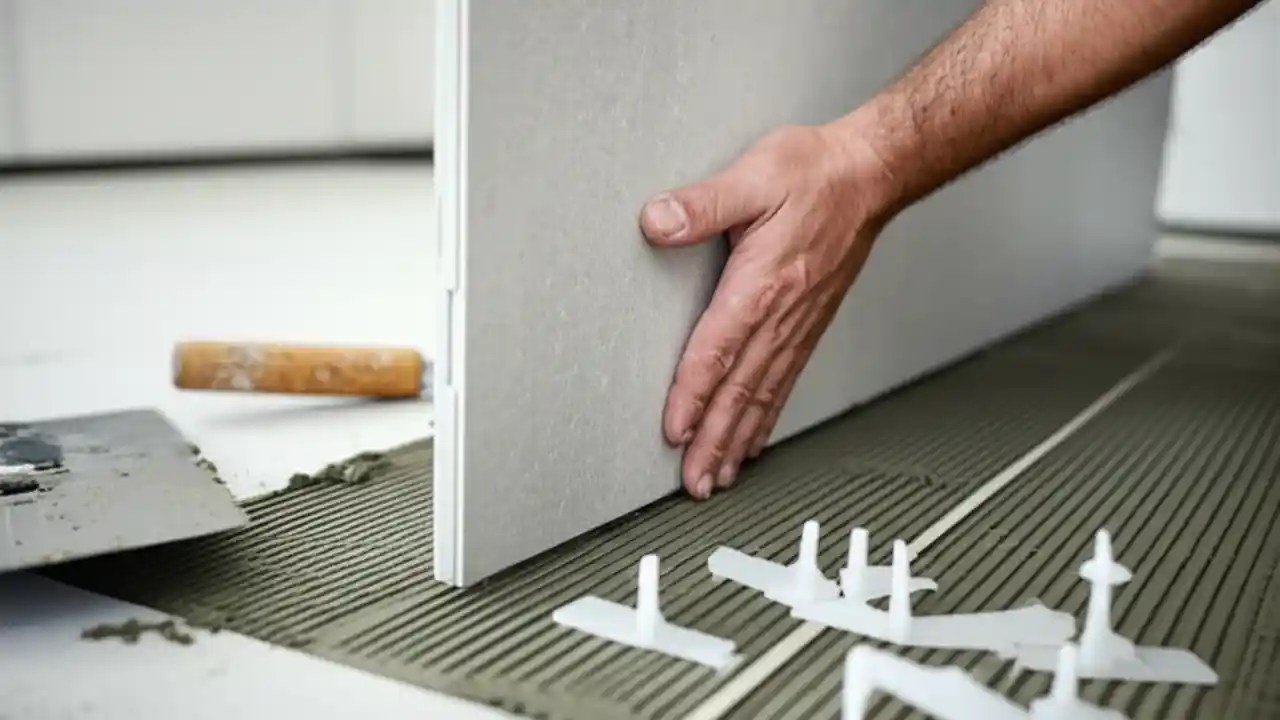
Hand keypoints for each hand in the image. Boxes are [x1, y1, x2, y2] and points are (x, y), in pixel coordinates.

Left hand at [639, 122, 896, 498]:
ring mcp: (797, 326)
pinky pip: (784, 383)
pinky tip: (754, 439)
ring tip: (718, 477)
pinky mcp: (808, 326)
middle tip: (695, 482)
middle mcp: (781, 316)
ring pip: (762, 396)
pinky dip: (766, 419)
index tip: (675, 431)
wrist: (870, 176)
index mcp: (762, 284)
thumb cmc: (815, 173)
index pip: (719, 351)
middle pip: (740, 391)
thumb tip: (658, 220)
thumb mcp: (753, 174)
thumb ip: (703, 203)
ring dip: (737, 441)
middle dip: (715, 441)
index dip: (694, 394)